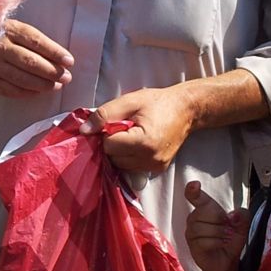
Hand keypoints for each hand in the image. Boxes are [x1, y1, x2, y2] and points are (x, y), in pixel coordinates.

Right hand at [0, 19, 72, 98]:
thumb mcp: (12, 28)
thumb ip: (32, 40)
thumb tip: (59, 56)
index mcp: (9, 30)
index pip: (35, 41)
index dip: (54, 52)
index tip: (69, 61)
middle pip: (30, 62)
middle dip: (52, 72)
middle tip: (67, 77)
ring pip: (22, 78)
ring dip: (43, 84)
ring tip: (57, 86)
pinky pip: (11, 90)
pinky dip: (28, 92)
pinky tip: (39, 92)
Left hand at [82, 86, 196, 172]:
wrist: (186, 110)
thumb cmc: (158, 102)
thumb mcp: (129, 101)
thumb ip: (104, 115)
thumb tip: (84, 131)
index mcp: (143, 142)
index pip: (108, 146)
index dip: (107, 133)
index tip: (117, 123)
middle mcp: (150, 159)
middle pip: (113, 158)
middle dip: (113, 143)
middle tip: (125, 127)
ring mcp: (154, 167)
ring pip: (121, 165)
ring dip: (120, 151)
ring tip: (133, 134)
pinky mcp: (157, 170)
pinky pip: (132, 167)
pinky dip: (130, 156)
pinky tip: (138, 143)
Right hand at [184, 180, 247, 270]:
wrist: (227, 260)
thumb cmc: (230, 239)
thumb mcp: (242, 225)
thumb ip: (242, 215)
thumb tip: (233, 215)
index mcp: (205, 208)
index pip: (196, 196)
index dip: (193, 190)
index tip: (194, 185)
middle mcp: (194, 217)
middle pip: (205, 210)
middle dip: (220, 219)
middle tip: (228, 227)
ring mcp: (191, 232)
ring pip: (204, 227)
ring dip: (220, 233)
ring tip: (226, 237)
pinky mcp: (192, 245)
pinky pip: (204, 241)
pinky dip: (217, 243)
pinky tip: (221, 244)